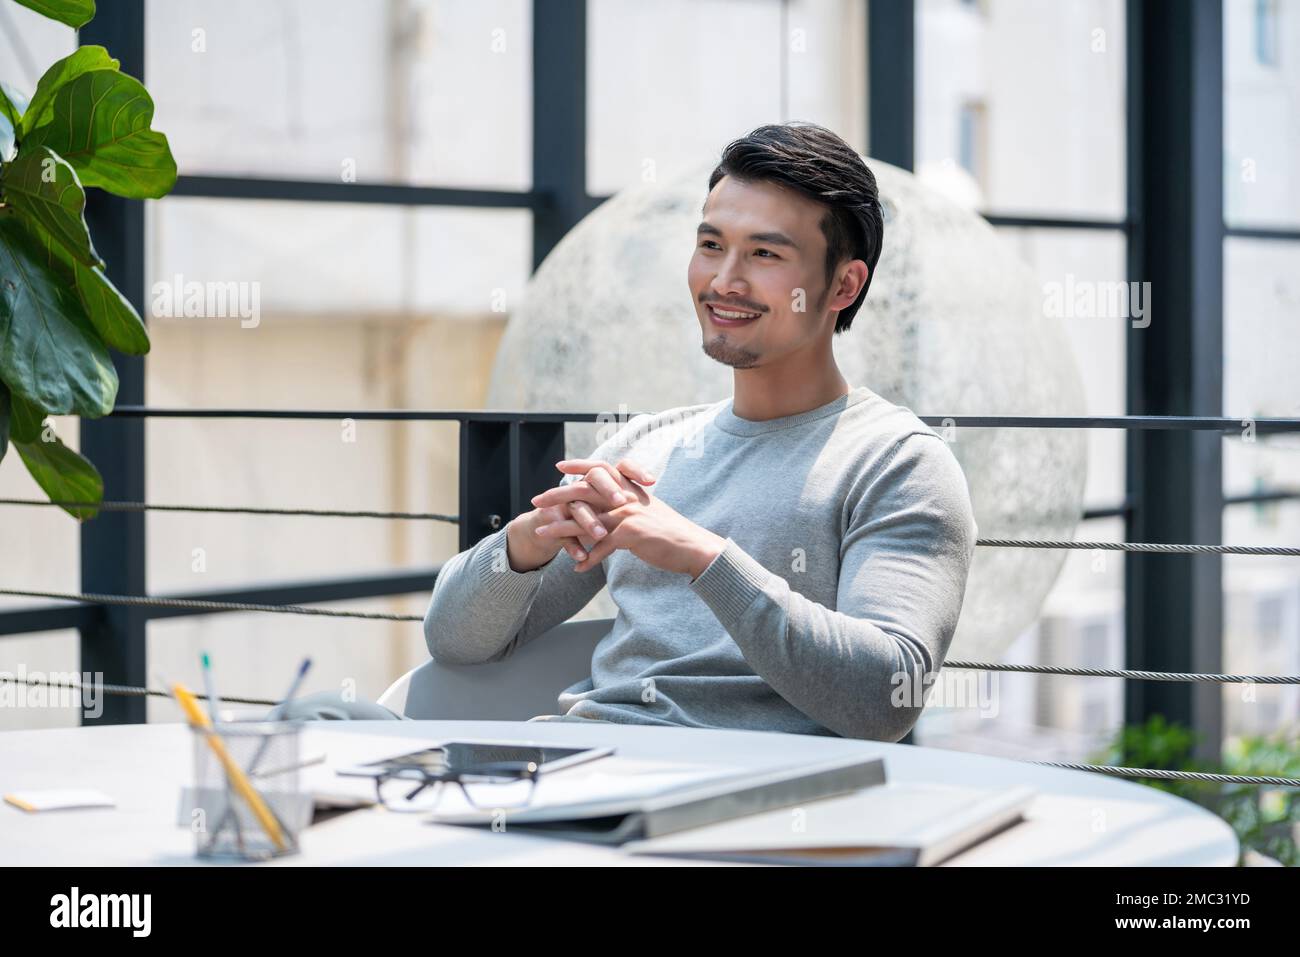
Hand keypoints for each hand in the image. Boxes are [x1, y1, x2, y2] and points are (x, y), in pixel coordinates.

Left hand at [531, 459, 725, 578]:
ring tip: (540, 534)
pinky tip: (576, 568)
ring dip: (560, 529)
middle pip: (584, 491)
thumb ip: (630, 506)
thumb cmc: (672, 533)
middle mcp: (626, 498)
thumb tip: (616, 506)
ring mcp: (626, 515)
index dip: (580, 466)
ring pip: (585, 521)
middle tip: (536, 500)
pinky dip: (587, 559)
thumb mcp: (649, 512)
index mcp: (630, 490)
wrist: (693, 547)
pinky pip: (600, 548)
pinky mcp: (629, 534)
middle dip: (557, 496)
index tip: (560, 466)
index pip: (601, 469)